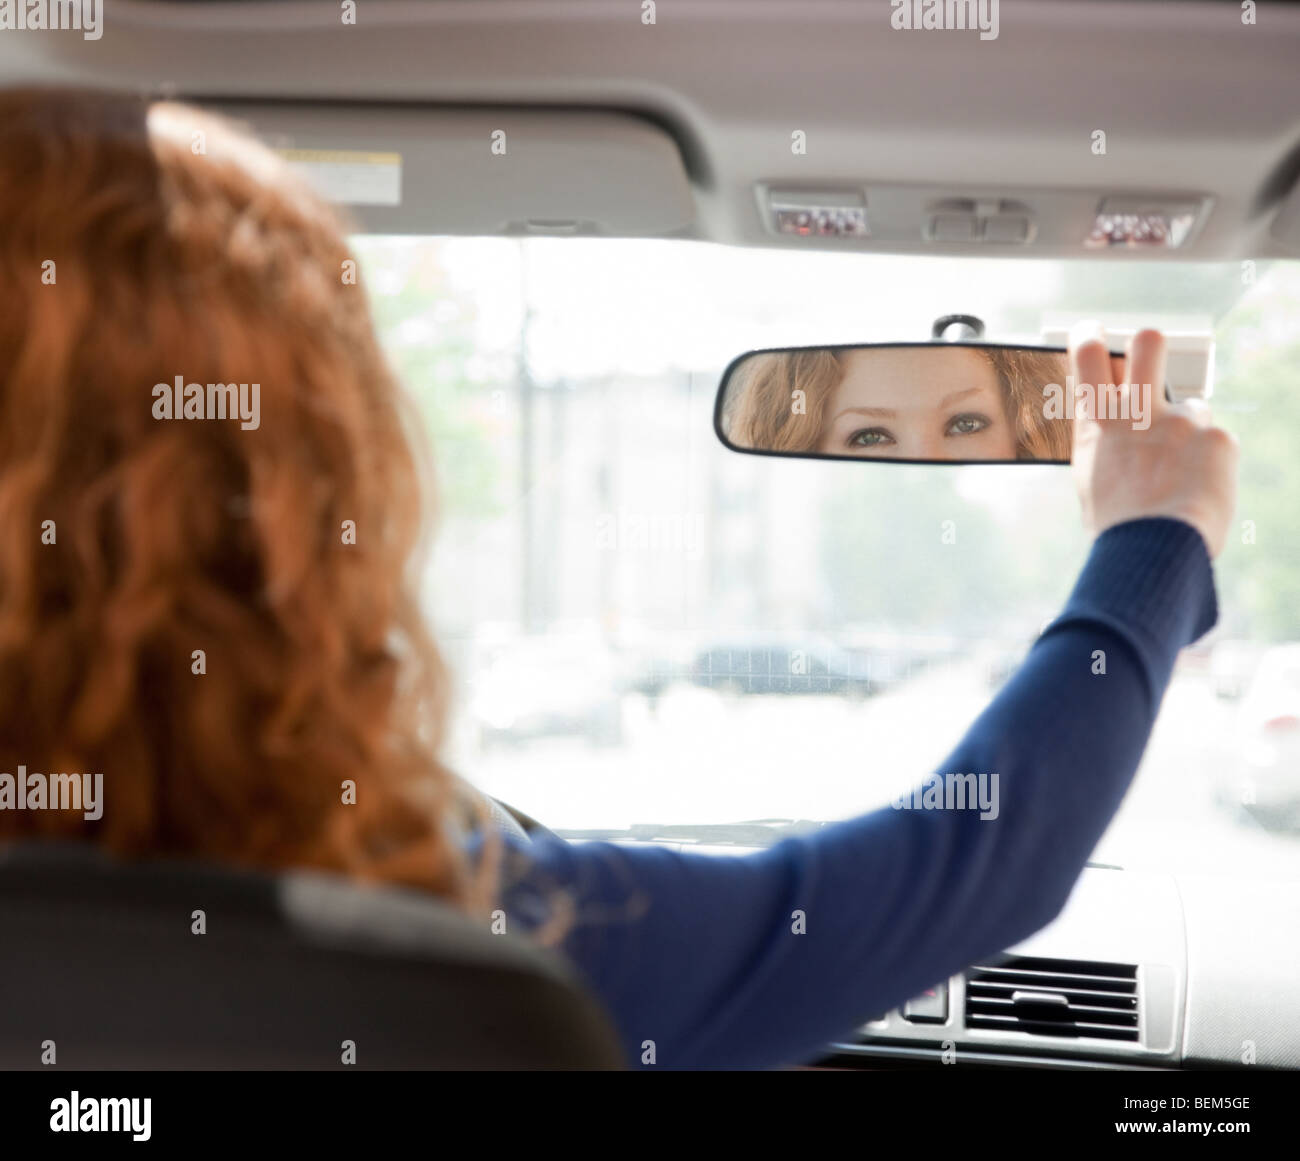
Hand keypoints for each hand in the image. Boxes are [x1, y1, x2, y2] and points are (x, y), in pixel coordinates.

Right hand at [1068, 323, 1237, 558]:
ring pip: (1191, 404)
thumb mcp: (1092, 478)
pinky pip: (1216, 441)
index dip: (1091, 338)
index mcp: (1097, 425)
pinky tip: (1198, 493)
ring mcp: (1179, 422)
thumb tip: (1105, 423)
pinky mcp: (1217, 437)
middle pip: (1148, 343)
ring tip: (1181, 470)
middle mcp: (1136, 414)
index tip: (1093, 334)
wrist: (1153, 550)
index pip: (1089, 356)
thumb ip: (1101, 441)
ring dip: (1188, 429)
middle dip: (1148, 344)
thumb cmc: (1118, 525)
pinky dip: (1209, 467)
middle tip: (1148, 355)